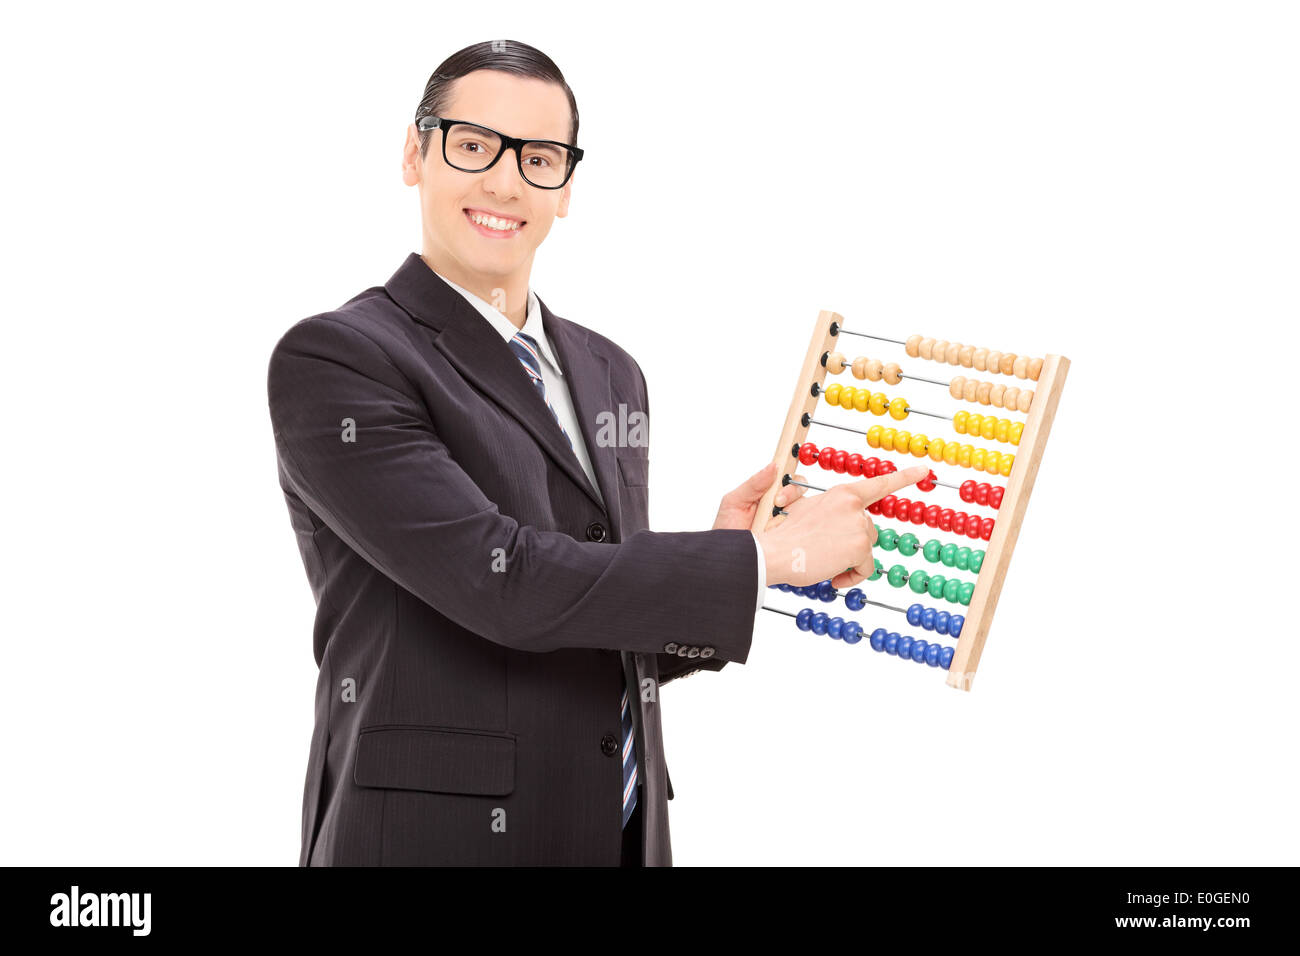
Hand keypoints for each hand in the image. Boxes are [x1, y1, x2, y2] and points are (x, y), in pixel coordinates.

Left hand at [712, 462, 808, 530]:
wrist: (725, 558)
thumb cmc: (727, 530)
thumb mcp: (734, 502)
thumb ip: (754, 484)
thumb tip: (774, 465)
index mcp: (766, 493)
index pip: (786, 477)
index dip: (789, 475)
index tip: (784, 478)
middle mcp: (780, 506)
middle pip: (800, 490)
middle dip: (793, 491)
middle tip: (778, 501)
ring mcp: (787, 523)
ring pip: (804, 510)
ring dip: (792, 512)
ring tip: (772, 523)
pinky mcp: (790, 538)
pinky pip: (802, 529)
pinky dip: (794, 529)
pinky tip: (779, 533)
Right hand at [755, 465, 930, 588]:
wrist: (772, 552)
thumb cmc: (783, 536)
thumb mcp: (805, 510)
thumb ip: (830, 510)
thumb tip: (847, 521)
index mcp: (842, 493)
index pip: (879, 483)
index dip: (904, 477)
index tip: (925, 471)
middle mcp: (854, 505)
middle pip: (869, 528)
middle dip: (852, 543)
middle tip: (826, 550)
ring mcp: (858, 525)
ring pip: (866, 548)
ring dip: (850, 560)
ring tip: (825, 562)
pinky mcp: (860, 546)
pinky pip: (866, 568)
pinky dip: (851, 577)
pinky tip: (833, 576)